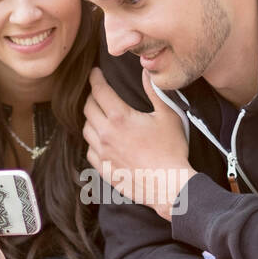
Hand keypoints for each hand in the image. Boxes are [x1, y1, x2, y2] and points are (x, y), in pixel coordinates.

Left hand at [82, 67, 195, 220]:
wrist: (168, 185)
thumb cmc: (171, 150)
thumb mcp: (168, 116)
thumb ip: (154, 92)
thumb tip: (147, 72)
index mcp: (120, 118)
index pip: (100, 91)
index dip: (95, 78)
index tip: (95, 73)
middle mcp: (106, 134)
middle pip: (88, 108)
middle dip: (92, 96)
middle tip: (99, 92)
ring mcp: (103, 153)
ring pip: (86, 129)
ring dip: (90, 118)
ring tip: (99, 114)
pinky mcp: (104, 169)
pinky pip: (90, 150)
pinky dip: (92, 141)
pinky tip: (101, 140)